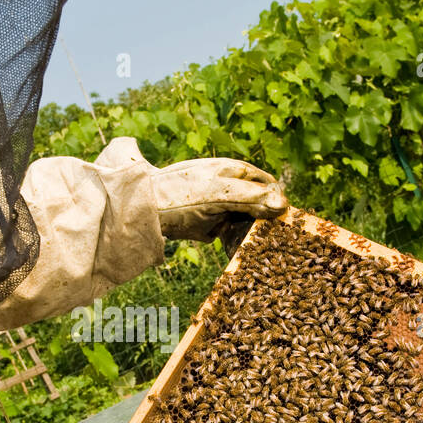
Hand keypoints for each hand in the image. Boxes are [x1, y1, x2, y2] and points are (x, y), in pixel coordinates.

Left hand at [151, 156, 288, 241]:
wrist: (140, 210)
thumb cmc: (178, 197)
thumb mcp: (218, 195)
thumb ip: (251, 197)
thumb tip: (283, 204)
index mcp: (232, 170)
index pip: (267, 184)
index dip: (275, 202)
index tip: (281, 224)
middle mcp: (227, 184)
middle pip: (258, 203)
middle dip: (263, 221)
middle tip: (266, 241)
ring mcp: (218, 204)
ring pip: (244, 220)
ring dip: (249, 235)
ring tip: (249, 249)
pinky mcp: (207, 222)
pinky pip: (228, 233)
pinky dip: (233, 243)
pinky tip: (232, 252)